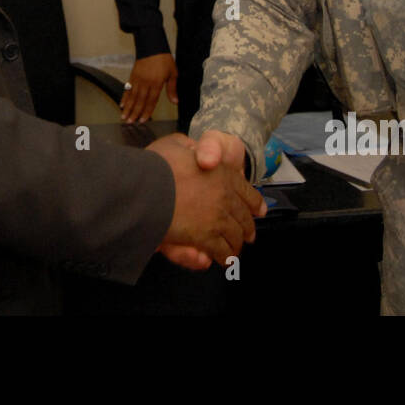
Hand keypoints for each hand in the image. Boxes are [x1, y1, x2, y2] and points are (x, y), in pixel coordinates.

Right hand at [121, 52, 176, 123]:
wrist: (152, 45)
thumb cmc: (164, 59)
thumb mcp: (173, 73)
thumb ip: (172, 88)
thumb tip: (175, 102)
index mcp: (156, 83)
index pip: (151, 101)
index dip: (147, 111)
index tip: (143, 120)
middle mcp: (146, 82)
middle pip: (139, 101)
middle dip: (135, 113)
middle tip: (130, 123)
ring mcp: (138, 79)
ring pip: (132, 96)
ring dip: (128, 107)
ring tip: (124, 117)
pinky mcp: (133, 75)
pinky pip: (128, 88)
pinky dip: (124, 97)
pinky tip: (122, 104)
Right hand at [147, 133, 264, 269]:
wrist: (146, 184)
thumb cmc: (158, 164)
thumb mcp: (177, 144)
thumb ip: (194, 149)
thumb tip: (203, 156)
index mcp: (223, 174)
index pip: (247, 192)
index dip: (254, 203)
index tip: (259, 211)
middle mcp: (225, 196)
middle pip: (244, 218)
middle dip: (247, 229)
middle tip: (248, 236)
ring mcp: (217, 218)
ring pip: (234, 236)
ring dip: (236, 245)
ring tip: (234, 251)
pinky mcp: (205, 237)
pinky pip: (222, 251)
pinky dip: (225, 257)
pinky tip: (224, 260)